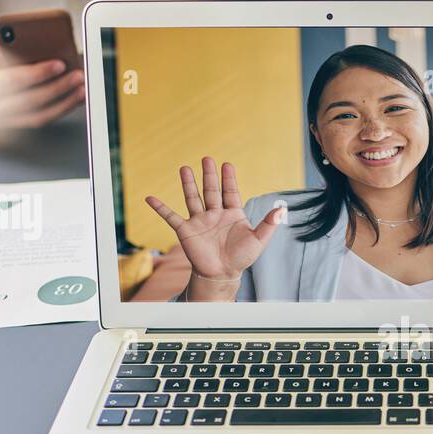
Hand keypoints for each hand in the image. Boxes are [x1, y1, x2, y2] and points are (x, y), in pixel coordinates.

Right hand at [0, 49, 83, 135]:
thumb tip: (1, 55)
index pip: (10, 81)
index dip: (37, 73)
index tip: (60, 63)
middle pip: (29, 102)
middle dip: (58, 89)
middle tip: (78, 75)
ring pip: (38, 117)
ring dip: (65, 104)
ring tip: (83, 88)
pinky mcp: (13, 128)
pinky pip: (39, 120)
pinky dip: (59, 109)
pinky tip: (74, 97)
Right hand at [145, 158, 284, 301]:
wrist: (222, 274)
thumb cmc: (241, 258)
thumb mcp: (258, 240)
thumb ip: (269, 225)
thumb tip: (282, 210)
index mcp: (232, 214)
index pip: (230, 192)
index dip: (228, 179)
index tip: (227, 165)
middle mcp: (215, 214)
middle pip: (211, 190)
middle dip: (209, 175)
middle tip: (207, 158)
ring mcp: (199, 221)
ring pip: (192, 198)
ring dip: (188, 184)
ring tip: (184, 168)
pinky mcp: (186, 231)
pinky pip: (170, 217)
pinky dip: (160, 208)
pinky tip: (150, 198)